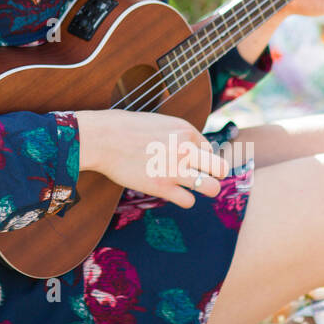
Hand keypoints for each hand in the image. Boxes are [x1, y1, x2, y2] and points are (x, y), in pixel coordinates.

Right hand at [75, 110, 228, 206]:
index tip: (187, 160)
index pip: (210, 149)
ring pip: (212, 188)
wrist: (102, 138)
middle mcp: (186, 149)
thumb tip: (191, 149)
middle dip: (215, 174)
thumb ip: (177, 135)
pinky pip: (189, 201)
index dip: (200, 156)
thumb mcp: (158, 122)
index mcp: (185, 130)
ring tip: (193, 188)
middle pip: (221, 168)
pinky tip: (173, 193)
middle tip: (202, 177)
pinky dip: (184, 200)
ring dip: (205, 190)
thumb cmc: (124, 128)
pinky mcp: (162, 186)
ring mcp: (175, 168)